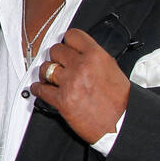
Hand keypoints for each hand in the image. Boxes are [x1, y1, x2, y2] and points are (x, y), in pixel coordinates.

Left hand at [32, 28, 130, 143]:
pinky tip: (41, 89)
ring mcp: (70, 83)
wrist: (120, 124)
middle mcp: (82, 66)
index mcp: (97, 56)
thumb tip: (79, 53)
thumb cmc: (121, 102)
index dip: (68, 41)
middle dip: (56, 57)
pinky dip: (38, 89)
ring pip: (45, 68)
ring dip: (46, 73)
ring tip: (49, 78)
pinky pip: (40, 89)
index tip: (66, 46)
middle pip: (55, 50)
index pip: (73, 36)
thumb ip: (94, 59)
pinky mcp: (61, 100)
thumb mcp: (112, 70)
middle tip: (58, 64)